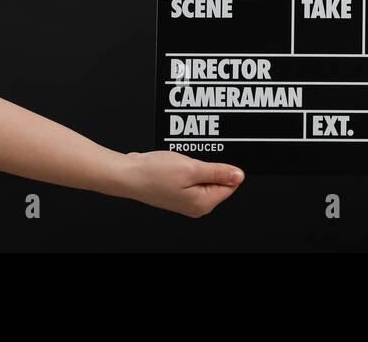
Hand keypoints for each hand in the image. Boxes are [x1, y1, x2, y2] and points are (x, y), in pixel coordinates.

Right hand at [115, 151, 244, 217]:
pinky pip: (193, 177)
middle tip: (192, 161)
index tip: (211, 161)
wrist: (128, 174)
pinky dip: (188, 167)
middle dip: (209, 167)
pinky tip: (177, 164)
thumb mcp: (192, 168)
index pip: (231, 185)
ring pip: (205, 177)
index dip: (224, 168)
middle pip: (219, 181)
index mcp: (203, 203)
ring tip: (181, 163)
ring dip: (197, 166)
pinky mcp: (179, 192)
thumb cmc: (154, 173)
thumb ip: (218, 172)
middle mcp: (197, 206)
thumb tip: (239, 175)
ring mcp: (187, 200)